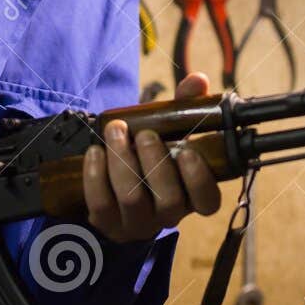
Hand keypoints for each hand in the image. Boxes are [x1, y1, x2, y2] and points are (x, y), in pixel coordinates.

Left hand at [83, 73, 222, 241]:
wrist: (110, 189)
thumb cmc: (148, 157)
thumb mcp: (169, 133)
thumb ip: (185, 107)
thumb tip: (198, 80)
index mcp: (190, 195)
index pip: (208, 202)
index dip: (200, 180)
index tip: (188, 151)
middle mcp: (167, 215)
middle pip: (169, 200)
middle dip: (156, 162)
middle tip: (144, 135)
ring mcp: (137, 223)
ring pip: (133, 199)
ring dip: (123, 160)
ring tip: (116, 131)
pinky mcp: (107, 224)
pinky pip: (101, 204)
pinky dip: (96, 175)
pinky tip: (95, 152)